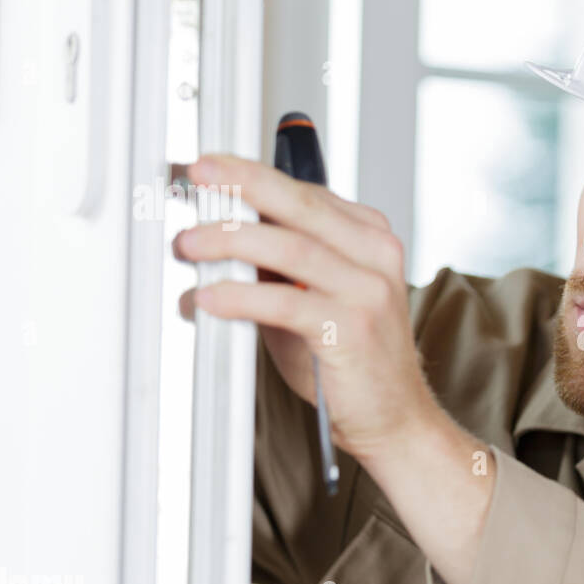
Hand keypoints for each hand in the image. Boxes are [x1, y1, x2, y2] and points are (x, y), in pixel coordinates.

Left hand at [174, 153, 431, 466]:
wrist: (394, 416)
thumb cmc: (351, 358)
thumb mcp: (318, 296)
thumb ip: (281, 264)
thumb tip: (220, 235)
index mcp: (371, 240)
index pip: (307, 194)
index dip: (253, 174)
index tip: (211, 166)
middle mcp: (376, 258)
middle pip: (302, 206)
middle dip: (244, 183)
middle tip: (200, 173)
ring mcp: (368, 293)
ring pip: (292, 248)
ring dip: (232, 241)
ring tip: (190, 244)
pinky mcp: (350, 330)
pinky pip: (286, 303)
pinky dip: (242, 297)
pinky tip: (209, 298)